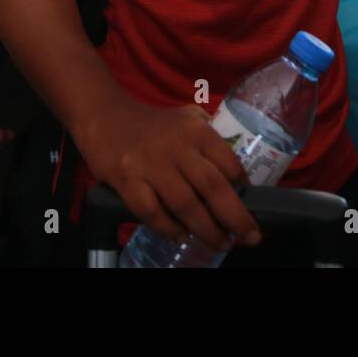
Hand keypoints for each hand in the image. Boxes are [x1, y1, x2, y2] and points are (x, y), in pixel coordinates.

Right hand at [73, 97, 259, 253]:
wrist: (105, 115)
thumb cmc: (153, 123)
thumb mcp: (187, 118)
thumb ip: (210, 138)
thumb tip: (236, 173)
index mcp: (196, 130)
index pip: (229, 164)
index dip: (244, 190)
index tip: (252, 208)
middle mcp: (176, 147)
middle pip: (213, 188)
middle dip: (236, 218)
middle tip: (250, 237)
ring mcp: (150, 164)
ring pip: (186, 205)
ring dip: (207, 230)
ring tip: (220, 243)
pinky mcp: (126, 180)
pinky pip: (152, 212)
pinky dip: (169, 228)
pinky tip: (181, 235)